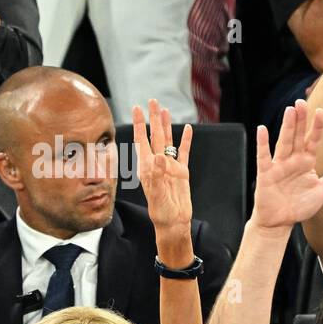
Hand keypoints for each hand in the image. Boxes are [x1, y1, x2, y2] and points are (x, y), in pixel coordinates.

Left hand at [132, 99, 192, 233]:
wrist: (174, 223)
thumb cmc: (161, 212)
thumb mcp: (157, 195)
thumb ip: (157, 176)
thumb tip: (160, 157)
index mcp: (148, 167)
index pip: (141, 140)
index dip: (138, 124)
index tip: (135, 108)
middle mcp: (157, 163)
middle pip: (155, 135)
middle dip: (153, 118)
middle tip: (152, 100)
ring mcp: (170, 167)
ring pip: (168, 140)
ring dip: (166, 125)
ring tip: (164, 109)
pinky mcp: (182, 172)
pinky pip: (184, 152)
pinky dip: (185, 140)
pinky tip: (187, 128)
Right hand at [250, 101, 322, 231]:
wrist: (279, 222)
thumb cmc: (298, 207)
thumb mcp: (321, 191)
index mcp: (306, 163)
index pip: (313, 141)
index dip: (318, 127)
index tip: (321, 112)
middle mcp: (293, 161)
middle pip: (298, 136)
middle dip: (300, 120)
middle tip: (302, 102)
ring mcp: (279, 166)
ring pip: (284, 142)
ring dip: (287, 127)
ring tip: (290, 110)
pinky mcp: (266, 174)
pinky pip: (264, 156)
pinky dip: (262, 144)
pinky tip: (262, 130)